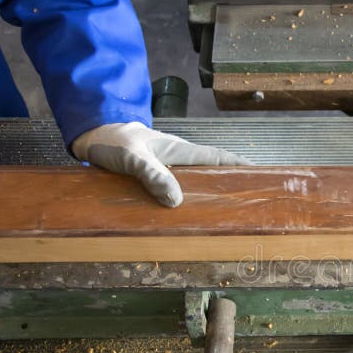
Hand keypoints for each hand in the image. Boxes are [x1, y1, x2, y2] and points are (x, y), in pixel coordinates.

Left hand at [72, 122, 251, 206]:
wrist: (92, 137)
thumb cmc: (113, 141)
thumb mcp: (132, 158)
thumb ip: (152, 175)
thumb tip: (176, 200)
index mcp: (181, 151)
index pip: (218, 157)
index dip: (240, 165)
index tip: (261, 175)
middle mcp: (179, 160)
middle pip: (212, 172)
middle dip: (231, 183)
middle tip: (247, 202)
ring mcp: (169, 168)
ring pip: (195, 182)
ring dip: (208, 195)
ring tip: (221, 214)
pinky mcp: (157, 177)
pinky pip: (177, 189)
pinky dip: (186, 200)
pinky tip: (186, 215)